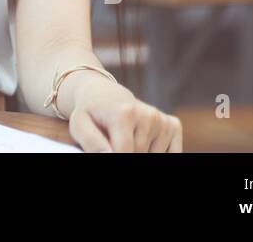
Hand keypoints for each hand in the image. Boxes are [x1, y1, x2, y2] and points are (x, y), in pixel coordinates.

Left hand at [66, 74, 182, 151]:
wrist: (106, 96)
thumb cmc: (91, 114)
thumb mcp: (79, 125)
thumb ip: (91, 142)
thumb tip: (109, 155)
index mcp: (124, 114)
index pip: (123, 152)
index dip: (114, 157)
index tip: (108, 150)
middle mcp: (148, 115)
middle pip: (138, 155)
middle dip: (124, 153)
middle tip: (113, 140)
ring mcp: (161, 120)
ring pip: (154, 156)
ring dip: (140, 153)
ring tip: (126, 138)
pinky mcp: (172, 125)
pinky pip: (173, 154)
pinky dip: (157, 152)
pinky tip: (144, 141)